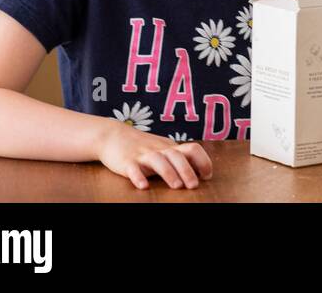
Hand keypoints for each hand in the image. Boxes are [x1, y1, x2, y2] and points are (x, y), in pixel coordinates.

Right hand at [96, 120, 212, 189]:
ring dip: (168, 173)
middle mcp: (159, 149)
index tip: (208, 175)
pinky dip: (138, 177)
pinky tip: (143, 186)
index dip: (203, 160)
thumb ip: (180, 159)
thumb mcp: (164, 150)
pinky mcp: (126, 161)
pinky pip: (133, 168)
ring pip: (158, 160)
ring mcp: (142, 154)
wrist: (114, 136)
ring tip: (176, 186)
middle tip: (193, 186)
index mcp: (170, 147)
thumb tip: (202, 173)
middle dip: (187, 170)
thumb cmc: (144, 147)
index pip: (192, 149)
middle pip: (176, 155)